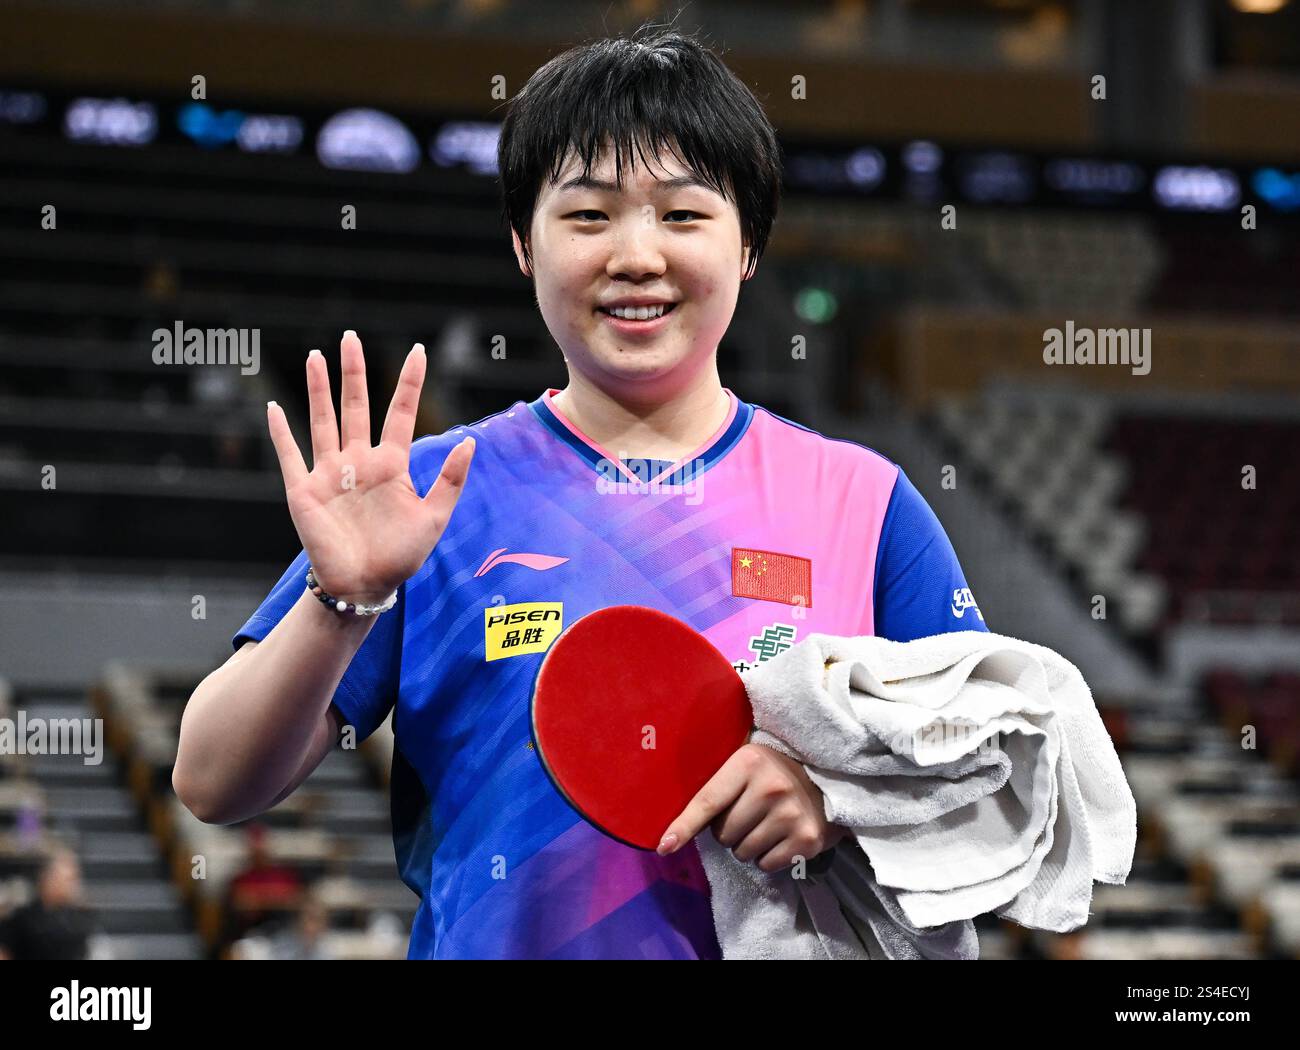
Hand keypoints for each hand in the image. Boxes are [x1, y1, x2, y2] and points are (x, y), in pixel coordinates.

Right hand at [266, 330, 474, 600]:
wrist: (364, 586)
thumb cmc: (401, 556)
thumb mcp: (434, 518)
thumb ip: (450, 480)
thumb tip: (470, 442)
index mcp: (392, 465)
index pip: (401, 413)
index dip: (409, 383)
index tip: (418, 350)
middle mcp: (359, 462)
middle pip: (356, 406)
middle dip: (354, 372)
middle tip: (351, 336)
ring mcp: (330, 473)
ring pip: (323, 420)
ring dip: (318, 389)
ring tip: (316, 355)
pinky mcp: (304, 491)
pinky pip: (290, 456)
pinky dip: (282, 433)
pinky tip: (274, 407)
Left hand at [657, 743, 849, 872]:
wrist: (831, 779)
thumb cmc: (776, 771)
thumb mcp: (747, 762)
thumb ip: (717, 784)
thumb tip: (674, 825)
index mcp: (749, 762)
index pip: (707, 801)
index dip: (684, 825)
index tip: (665, 845)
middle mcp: (771, 787)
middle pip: (723, 834)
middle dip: (728, 831)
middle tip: (747, 814)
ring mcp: (791, 815)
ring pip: (742, 853)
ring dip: (747, 846)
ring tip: (765, 824)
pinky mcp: (807, 840)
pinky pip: (766, 865)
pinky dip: (767, 857)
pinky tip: (780, 837)